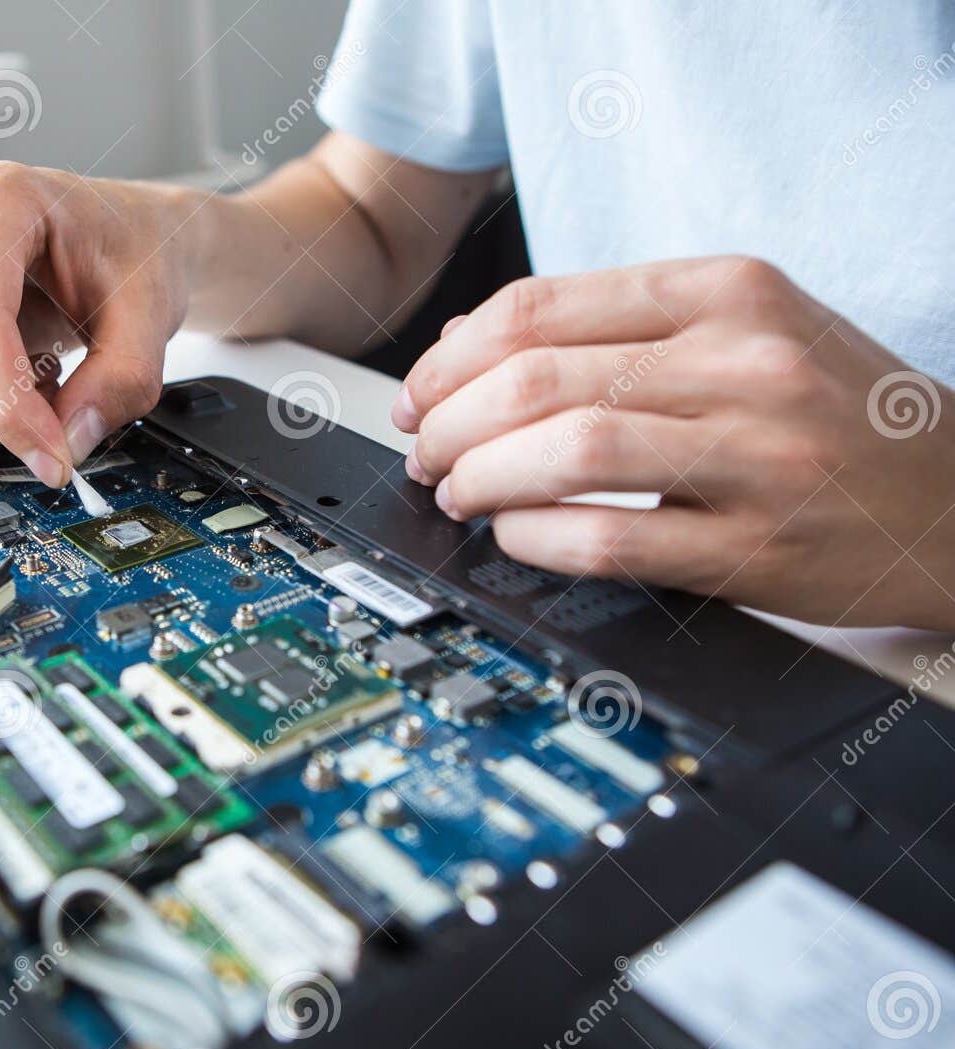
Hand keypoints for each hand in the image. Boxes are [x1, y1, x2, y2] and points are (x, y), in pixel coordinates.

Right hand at [0, 161, 190, 486]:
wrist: (130, 239)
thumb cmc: (135, 253)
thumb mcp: (152, 315)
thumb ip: (121, 380)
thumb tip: (69, 440)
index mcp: (1, 198)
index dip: (4, 402)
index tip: (51, 454)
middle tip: (45, 430)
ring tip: (37, 387)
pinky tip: (7, 381)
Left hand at [391, 256, 954, 628]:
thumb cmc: (836, 410)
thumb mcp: (747, 328)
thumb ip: (617, 326)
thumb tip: (469, 345)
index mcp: (728, 291)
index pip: (542, 306)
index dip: (451, 355)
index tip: (420, 391)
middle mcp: (745, 361)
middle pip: (537, 378)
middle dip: (449, 422)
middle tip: (426, 452)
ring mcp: (756, 456)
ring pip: (567, 451)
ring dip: (481, 478)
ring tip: (458, 494)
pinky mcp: (755, 548)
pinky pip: (611, 539)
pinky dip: (536, 538)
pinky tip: (514, 536)